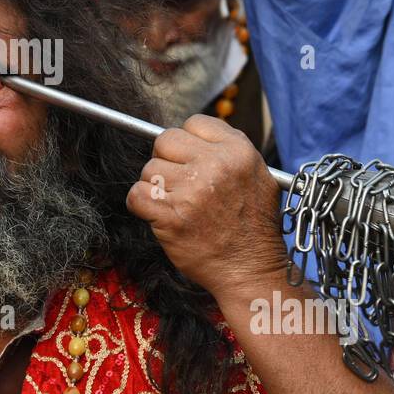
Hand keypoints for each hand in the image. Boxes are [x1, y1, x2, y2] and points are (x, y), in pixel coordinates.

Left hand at [126, 115, 286, 302]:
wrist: (250, 270)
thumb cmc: (252, 227)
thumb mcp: (258, 177)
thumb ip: (227, 152)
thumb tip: (191, 135)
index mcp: (238, 151)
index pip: (194, 123)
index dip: (187, 143)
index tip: (188, 160)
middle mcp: (215, 165)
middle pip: (165, 140)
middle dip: (167, 161)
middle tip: (178, 184)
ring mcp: (192, 190)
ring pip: (149, 169)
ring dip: (156, 186)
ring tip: (176, 205)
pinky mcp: (170, 216)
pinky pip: (136, 194)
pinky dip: (141, 205)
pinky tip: (159, 215)